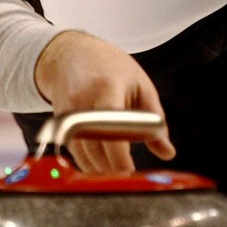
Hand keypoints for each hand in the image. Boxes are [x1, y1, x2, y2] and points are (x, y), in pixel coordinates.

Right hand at [32, 30, 177, 174]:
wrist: (73, 54)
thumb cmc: (112, 69)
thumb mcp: (141, 86)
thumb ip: (155, 120)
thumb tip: (168, 153)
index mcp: (107, 87)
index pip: (109, 123)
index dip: (117, 150)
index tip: (128, 168)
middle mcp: (82, 100)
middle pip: (93, 143)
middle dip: (110, 164)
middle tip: (127, 172)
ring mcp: (66, 111)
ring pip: (80, 151)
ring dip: (99, 167)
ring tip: (117, 168)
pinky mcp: (58, 121)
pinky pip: (72, 150)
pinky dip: (87, 161)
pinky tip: (102, 162)